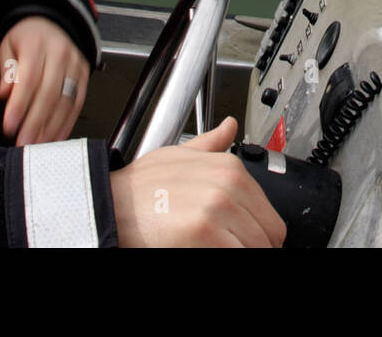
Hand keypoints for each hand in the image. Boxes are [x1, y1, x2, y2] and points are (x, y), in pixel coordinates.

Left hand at [0, 16, 89, 145]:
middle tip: (23, 142)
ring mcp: (75, 65)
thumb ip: (6, 69)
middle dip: (36, 123)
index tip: (10, 126)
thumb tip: (6, 93)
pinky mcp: (84, 76)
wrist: (55, 22)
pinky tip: (57, 136)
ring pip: (66, 101)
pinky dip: (68, 122)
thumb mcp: (8, 45)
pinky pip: (78, 102)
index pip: (29, 79)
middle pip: (49, 94)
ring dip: (52, 127)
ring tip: (38, 145)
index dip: (20, 105)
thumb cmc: (28, 37)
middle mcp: (60, 55)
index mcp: (37, 45)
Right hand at [109, 117, 285, 247]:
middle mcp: (229, 185)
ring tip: (217, 248)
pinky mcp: (206, 233)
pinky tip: (207, 252)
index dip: (260, 234)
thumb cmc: (141, 189)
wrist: (110, 205)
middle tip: (232, 246)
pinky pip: (238, 254)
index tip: (245, 240)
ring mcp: (218, 209)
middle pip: (270, 235)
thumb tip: (230, 126)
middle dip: (257, 246)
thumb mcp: (179, 156)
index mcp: (229, 168)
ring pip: (257, 247)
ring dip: (243, 252)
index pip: (271, 216)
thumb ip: (211, 144)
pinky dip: (230, 256)